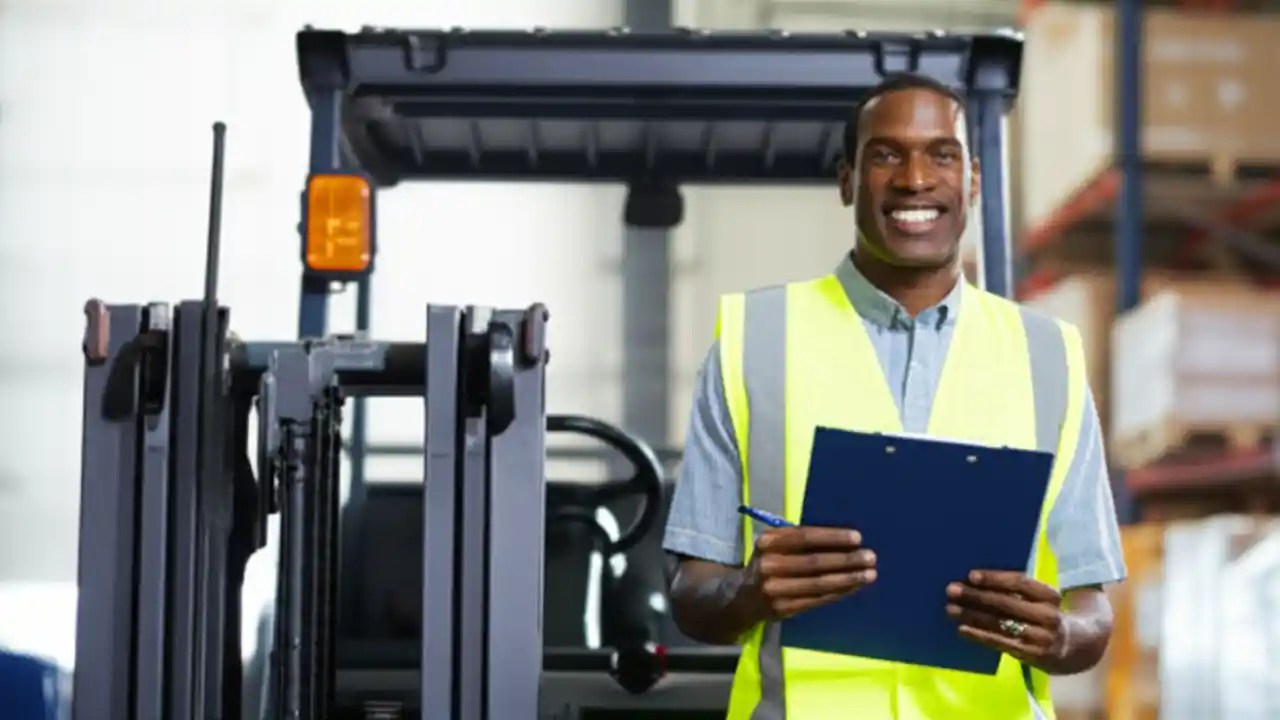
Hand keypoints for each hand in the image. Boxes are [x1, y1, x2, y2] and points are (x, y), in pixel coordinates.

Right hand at [741, 526, 875, 620]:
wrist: (744, 598)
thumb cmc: (769, 564)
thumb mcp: (774, 546)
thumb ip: (799, 541)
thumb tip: (843, 540)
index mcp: (768, 542)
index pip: (804, 537)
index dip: (832, 537)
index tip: (857, 538)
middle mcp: (768, 565)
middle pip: (814, 561)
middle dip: (847, 559)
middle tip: (871, 557)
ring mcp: (774, 589)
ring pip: (819, 583)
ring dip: (848, 578)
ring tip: (870, 574)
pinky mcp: (783, 608)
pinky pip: (817, 599)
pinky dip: (839, 592)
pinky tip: (854, 587)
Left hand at [946, 570, 1067, 666]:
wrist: (1075, 649)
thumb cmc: (1048, 615)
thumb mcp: (1042, 600)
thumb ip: (1018, 591)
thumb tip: (976, 580)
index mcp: (1049, 596)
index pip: (1021, 583)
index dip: (995, 578)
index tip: (971, 575)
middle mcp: (1047, 616)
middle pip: (1006, 603)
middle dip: (976, 596)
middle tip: (951, 590)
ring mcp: (1039, 637)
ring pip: (1000, 624)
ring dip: (972, 616)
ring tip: (950, 609)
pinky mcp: (1030, 654)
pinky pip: (1000, 643)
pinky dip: (979, 635)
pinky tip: (962, 629)